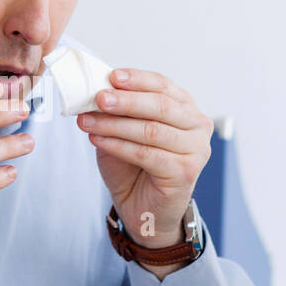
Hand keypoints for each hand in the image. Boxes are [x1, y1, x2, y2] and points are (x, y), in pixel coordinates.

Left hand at [77, 68, 212, 258]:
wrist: (143, 209)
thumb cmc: (134, 167)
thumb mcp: (123, 130)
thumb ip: (117, 110)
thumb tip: (96, 89)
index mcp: (186, 108)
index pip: (163, 85)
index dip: (136, 79)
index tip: (111, 76)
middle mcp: (198, 126)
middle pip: (160, 106)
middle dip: (125, 100)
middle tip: (97, 98)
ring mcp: (196, 150)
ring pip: (152, 130)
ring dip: (115, 124)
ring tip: (87, 121)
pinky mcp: (186, 172)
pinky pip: (147, 154)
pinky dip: (119, 145)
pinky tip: (98, 140)